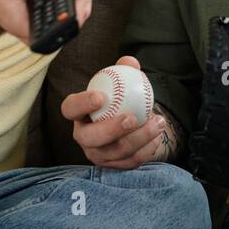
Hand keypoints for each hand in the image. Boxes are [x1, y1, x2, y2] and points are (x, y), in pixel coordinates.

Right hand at [60, 55, 179, 168]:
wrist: (131, 122)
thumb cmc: (121, 99)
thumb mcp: (122, 84)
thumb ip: (125, 71)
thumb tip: (130, 63)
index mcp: (78, 113)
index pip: (70, 108)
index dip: (81, 104)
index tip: (101, 97)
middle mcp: (83, 136)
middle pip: (89, 138)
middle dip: (111, 129)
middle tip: (132, 118)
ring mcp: (97, 154)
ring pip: (115, 152)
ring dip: (139, 138)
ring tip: (158, 123)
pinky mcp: (113, 166)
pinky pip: (130, 161)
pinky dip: (146, 149)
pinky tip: (157, 136)